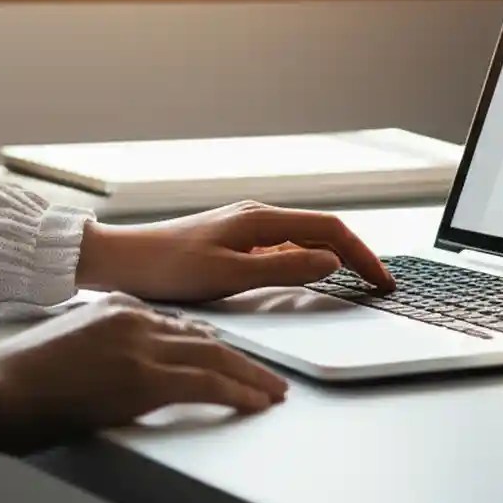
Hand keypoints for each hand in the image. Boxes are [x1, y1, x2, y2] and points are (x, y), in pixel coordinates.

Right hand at [0, 293, 287, 452]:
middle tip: (265, 373)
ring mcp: (141, 347)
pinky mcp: (145, 379)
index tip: (225, 353)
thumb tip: (119, 370)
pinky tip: (256, 402)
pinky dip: (238, 393)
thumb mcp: (67, 346)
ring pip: (215, 357)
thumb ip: (102, 346)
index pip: (176, 321)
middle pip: (203, 336)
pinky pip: (207, 384)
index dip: (206, 342)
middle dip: (238, 357)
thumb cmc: (16, 381)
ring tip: (273, 391)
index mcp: (115, 307)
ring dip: (250, 376)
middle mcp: (134, 318)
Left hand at [74, 201, 394, 302]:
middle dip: (357, 256)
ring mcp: (247, 229)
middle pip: (324, 232)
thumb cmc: (167, 268)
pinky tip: (312, 279)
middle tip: (380, 285)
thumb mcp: (230, 275)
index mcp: (262, 220)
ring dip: (336, 258)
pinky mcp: (236, 242)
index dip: (363, 256)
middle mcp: (258, 218)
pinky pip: (286, 248)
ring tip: (358, 281)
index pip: (331, 230)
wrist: (120, 260)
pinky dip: (310, 262)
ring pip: (306, 239)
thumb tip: (331, 263)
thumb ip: (284, 268)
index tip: (382, 281)